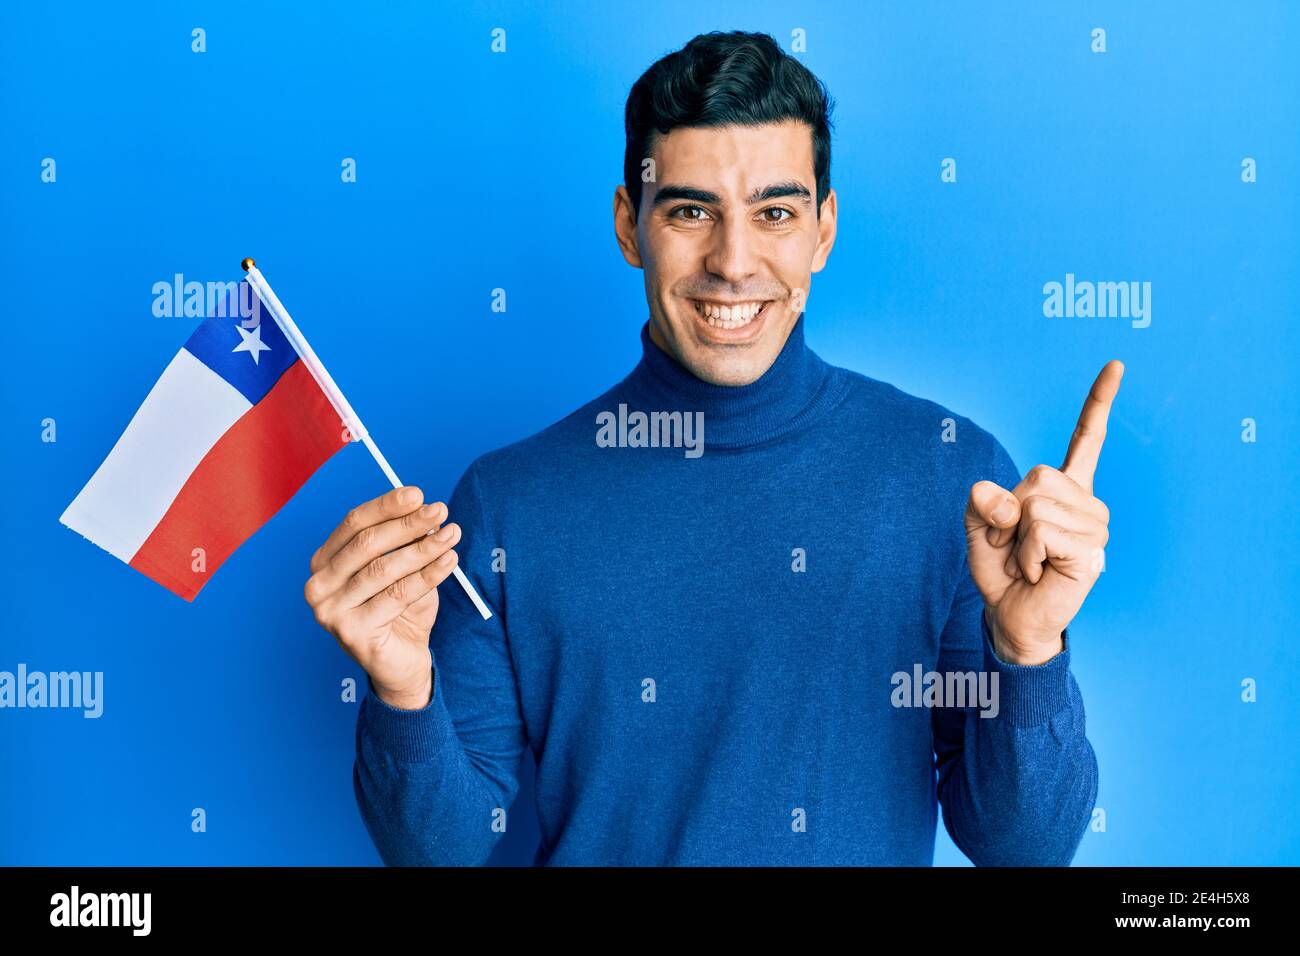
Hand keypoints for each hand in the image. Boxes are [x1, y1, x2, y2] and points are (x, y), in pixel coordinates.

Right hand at [304, 486, 461, 708]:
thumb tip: (426, 510)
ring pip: (384, 569)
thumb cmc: (400, 611)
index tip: (418, 494)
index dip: (387, 506)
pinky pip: (397, 595)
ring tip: (452, 534)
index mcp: (324, 562)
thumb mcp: (403, 569)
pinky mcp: (351, 632)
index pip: (353, 523)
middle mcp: (318, 585)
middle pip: (366, 544)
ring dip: (423, 548)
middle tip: (440, 511)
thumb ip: (406, 542)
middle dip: (408, 524)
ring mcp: (330, 611)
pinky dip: (428, 575)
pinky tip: (449, 561)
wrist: (402, 664)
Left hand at [964, 361, 1123, 664]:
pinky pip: (1039, 530)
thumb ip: (981, 501)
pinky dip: (1025, 555)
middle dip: (1007, 514)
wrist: (1012, 617)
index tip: (1116, 364)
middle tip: (1016, 546)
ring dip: (1015, 539)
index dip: (1098, 402)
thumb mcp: (976, 526)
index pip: (1086, 439)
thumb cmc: (1000, 570)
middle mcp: (1087, 502)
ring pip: (1034, 505)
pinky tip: (1040, 572)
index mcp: (1064, 489)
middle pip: (1035, 476)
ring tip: (1029, 561)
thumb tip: (1008, 501)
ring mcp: (1094, 526)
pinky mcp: (1090, 551)